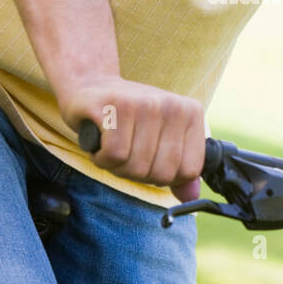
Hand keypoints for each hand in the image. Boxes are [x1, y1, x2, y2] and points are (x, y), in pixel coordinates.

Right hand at [59, 75, 205, 202]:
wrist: (91, 87)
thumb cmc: (127, 119)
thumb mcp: (160, 140)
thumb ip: (178, 168)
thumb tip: (190, 196)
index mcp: (191, 113)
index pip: (188, 172)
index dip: (163, 176)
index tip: (149, 158)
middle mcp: (172, 106)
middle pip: (161, 174)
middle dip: (137, 173)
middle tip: (126, 151)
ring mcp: (145, 104)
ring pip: (136, 167)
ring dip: (117, 166)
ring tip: (112, 144)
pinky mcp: (116, 106)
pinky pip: (114, 155)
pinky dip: (102, 158)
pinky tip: (100, 141)